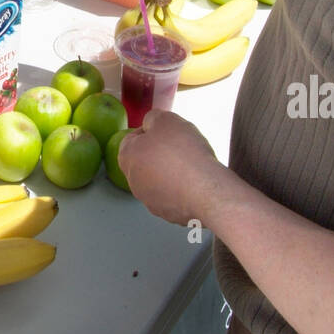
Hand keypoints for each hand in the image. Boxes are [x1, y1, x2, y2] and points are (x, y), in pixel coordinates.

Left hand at [118, 110, 223, 226]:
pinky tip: (197, 184)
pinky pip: (174, 197)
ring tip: (192, 166)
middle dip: (161, 154)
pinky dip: (182, 190)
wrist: (206, 190)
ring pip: (159, 181)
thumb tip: (150, 125)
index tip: (168, 132)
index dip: (151, 131)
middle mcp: (133, 182)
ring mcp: (150, 201)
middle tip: (181, 148)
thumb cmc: (182, 151)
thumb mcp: (165, 119)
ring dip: (171, 174)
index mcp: (127, 157)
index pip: (132, 139)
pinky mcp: (168, 215)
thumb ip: (152, 118)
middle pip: (145, 161)